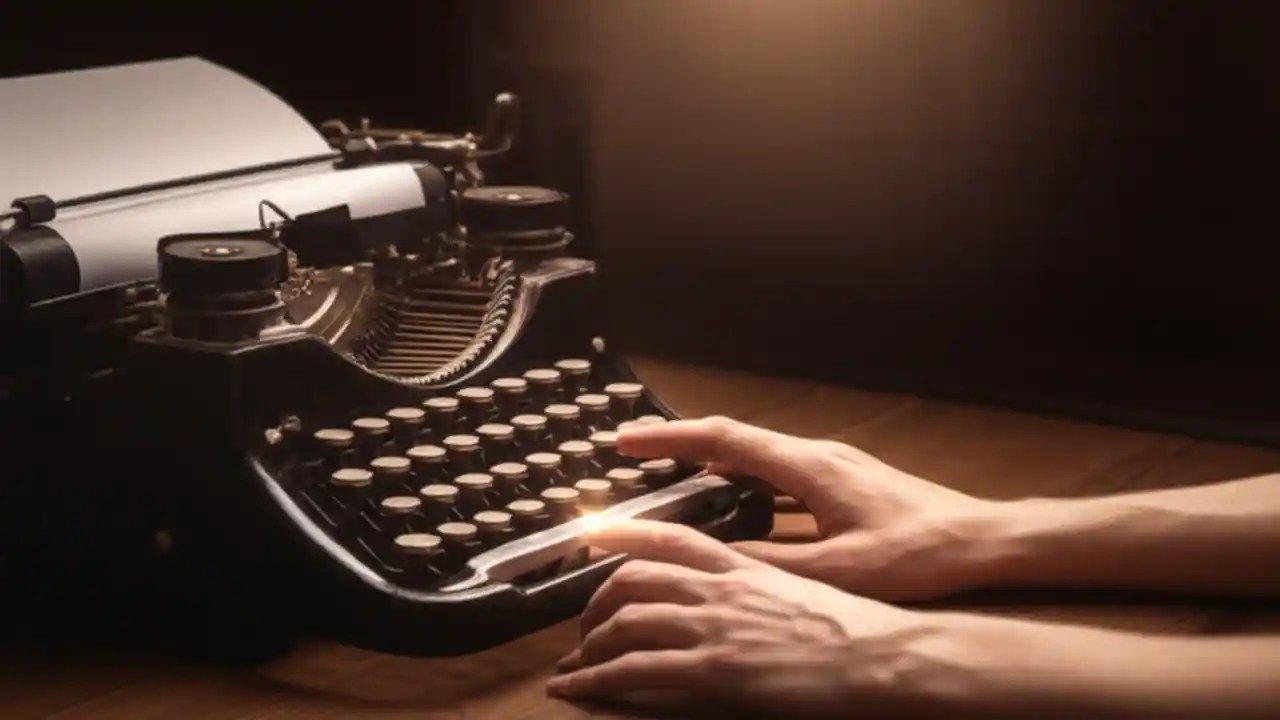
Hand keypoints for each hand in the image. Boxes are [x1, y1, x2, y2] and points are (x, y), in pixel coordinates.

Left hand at [549, 519, 952, 717]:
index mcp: (743, 567)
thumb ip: (758, 589)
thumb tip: (737, 601)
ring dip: (589, 643)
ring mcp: (712, 628)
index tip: (592, 536)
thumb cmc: (857, 630)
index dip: (623, 533)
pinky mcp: (711, 671)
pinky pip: (633, 671)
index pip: (669, 537)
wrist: (884, 655)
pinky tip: (574, 688)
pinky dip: (593, 679)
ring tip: (578, 662)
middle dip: (596, 600)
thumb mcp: (801, 592)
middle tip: (584, 623)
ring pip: (624, 620)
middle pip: (634, 577)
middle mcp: (719, 589)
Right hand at [617, 416, 1002, 600]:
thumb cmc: (920, 553)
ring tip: (670, 473)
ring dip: (710, 459)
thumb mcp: (841, 571)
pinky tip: (733, 498)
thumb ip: (775, 566)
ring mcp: (830, 464)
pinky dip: (744, 477)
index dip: (669, 439)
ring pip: (755, 453)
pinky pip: (778, 470)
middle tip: (632, 451)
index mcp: (808, 467)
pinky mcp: (842, 479)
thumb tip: (716, 563)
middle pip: (733, 439)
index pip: (723, 441)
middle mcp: (815, 455)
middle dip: (678, 443)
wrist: (980, 540)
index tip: (626, 441)